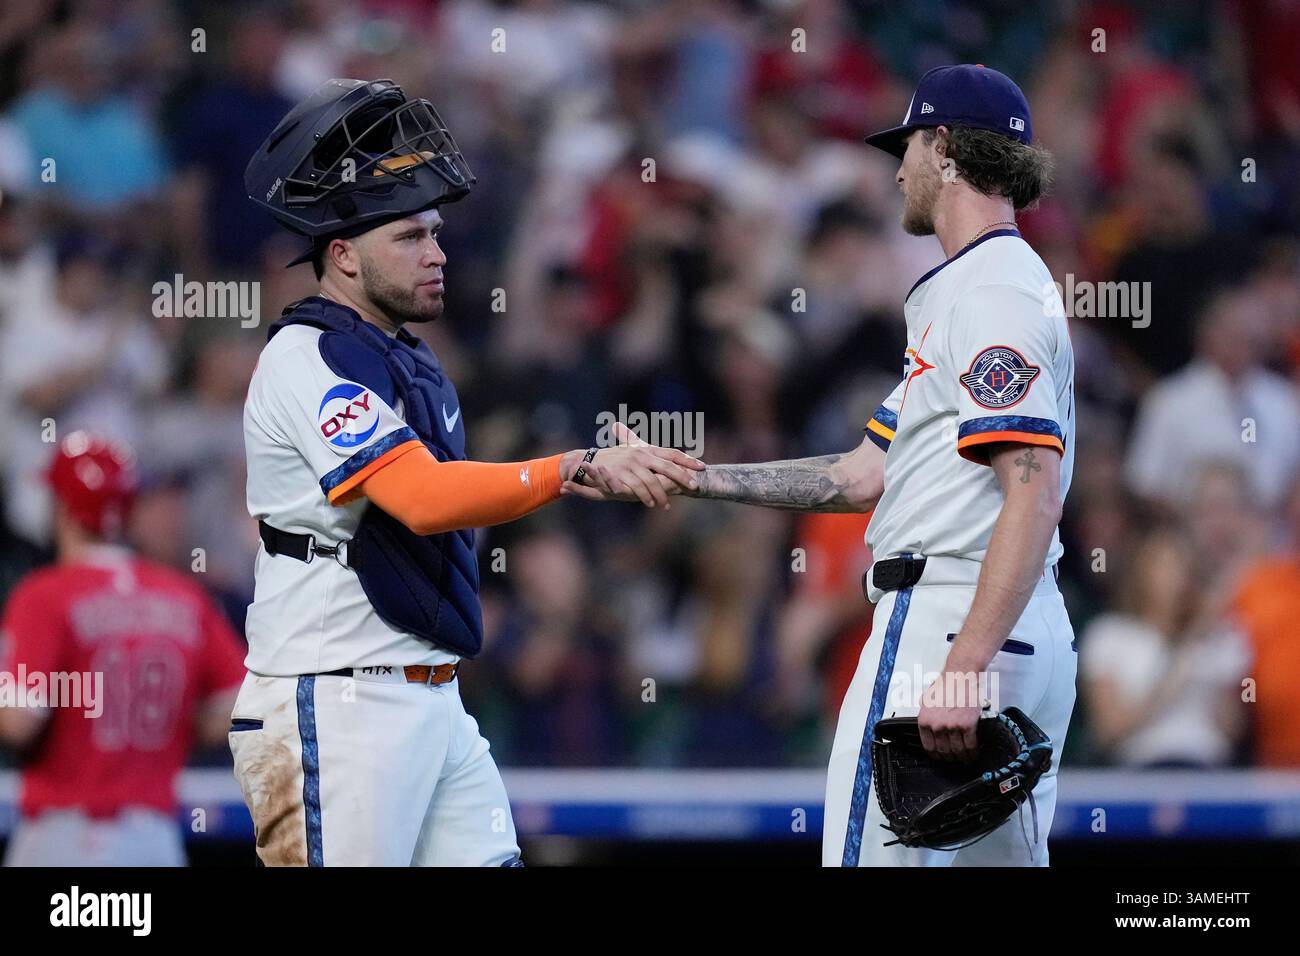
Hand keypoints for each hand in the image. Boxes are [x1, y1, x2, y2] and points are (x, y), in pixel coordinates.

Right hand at [559, 421, 703, 508]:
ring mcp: (631, 464)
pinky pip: (637, 488)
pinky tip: (652, 504)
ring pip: (652, 481)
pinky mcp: (621, 474)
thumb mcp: (633, 452)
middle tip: (695, 486)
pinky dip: (646, 497)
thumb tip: (671, 458)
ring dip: (661, 494)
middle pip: (666, 466)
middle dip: (682, 477)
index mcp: (647, 449)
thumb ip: (650, 454)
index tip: (702, 467)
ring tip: (667, 505)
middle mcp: (641, 455)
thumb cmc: (615, 459)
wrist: (590, 462)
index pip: (671, 453)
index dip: (687, 460)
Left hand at [917, 669, 983, 761]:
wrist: (960, 675)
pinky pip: (970, 745)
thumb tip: (929, 730)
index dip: (937, 756)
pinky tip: (974, 753)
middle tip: (956, 759)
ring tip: (967, 758)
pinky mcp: (967, 724)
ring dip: (963, 757)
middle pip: (944, 751)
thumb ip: (927, 717)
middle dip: (951, 758)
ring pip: (958, 750)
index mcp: (924, 720)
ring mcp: (952, 726)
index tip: (942, 757)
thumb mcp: (926, 701)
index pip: (929, 747)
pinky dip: (973, 752)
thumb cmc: (946, 685)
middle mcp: (937, 725)